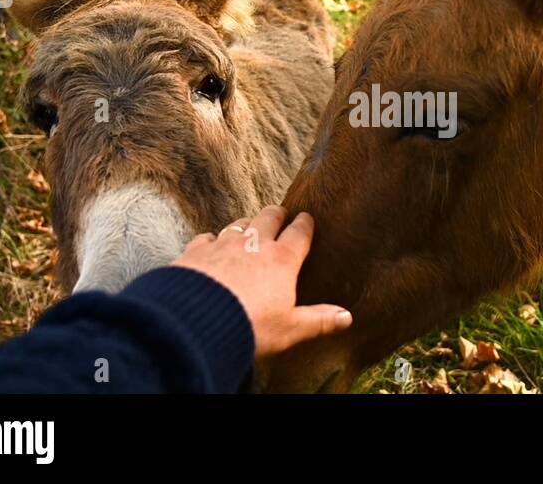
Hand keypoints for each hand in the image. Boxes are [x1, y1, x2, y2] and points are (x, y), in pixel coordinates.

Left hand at [171, 205, 351, 357]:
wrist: (196, 324)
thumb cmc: (249, 326)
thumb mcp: (290, 328)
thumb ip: (318, 320)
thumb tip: (347, 317)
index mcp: (282, 260)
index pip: (299, 233)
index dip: (305, 224)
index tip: (307, 218)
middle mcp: (254, 244)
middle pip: (269, 217)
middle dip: (277, 214)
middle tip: (281, 215)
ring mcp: (223, 244)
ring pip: (239, 223)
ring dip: (247, 224)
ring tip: (250, 229)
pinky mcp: (196, 251)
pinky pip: (207, 237)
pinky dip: (212, 240)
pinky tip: (211, 245)